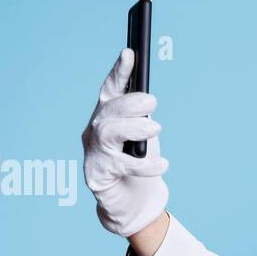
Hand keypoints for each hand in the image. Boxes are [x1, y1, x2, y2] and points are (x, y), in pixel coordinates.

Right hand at [82, 48, 168, 236]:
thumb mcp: (141, 135)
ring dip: (136, 127)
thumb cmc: (135, 163)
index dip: (120, 71)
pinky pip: (123, 165)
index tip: (130, 52)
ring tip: (155, 130)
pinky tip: (162, 164)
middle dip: (133, 102)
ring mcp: (94, 151)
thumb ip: (140, 117)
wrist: (128, 202)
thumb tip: (147, 101)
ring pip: (110, 131)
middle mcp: (95, 129)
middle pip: (110, 108)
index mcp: (107, 115)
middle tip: (153, 104)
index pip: (111, 88)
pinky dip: (146, 165)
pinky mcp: (99, 174)